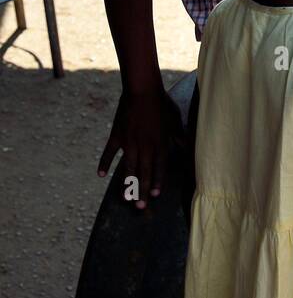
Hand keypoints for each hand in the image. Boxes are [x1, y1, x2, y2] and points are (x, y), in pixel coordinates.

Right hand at [97, 88, 184, 208]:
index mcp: (160, 143)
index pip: (160, 168)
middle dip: (142, 191)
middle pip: (144, 172)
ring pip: (128, 167)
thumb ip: (179, 136)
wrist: (143, 90)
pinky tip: (101, 175)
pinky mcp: (117, 135)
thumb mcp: (175, 120)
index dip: (157, 182)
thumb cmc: (162, 103)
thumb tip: (186, 147)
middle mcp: (145, 147)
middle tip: (139, 207)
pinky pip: (109, 152)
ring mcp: (130, 142)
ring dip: (126, 184)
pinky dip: (104, 163)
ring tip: (124, 198)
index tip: (155, 195)